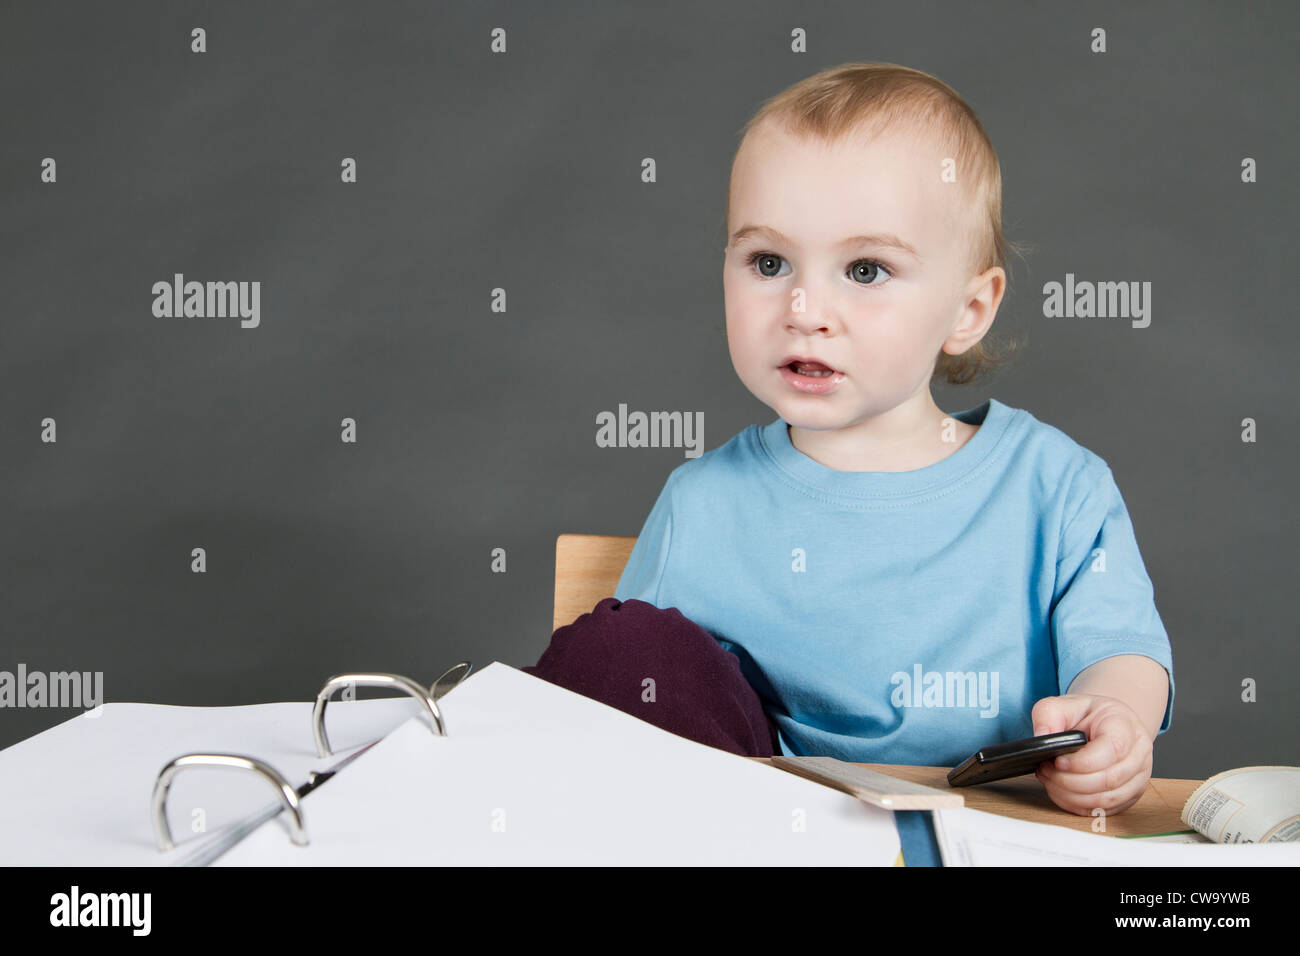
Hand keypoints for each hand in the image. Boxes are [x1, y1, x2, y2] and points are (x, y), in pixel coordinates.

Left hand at [1029, 694, 1153, 815]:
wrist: (1106, 725)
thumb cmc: (1087, 715)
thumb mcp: (1064, 703)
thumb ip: (1048, 714)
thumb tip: (1041, 737)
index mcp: (1125, 725)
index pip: (1112, 749)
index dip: (1081, 762)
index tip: (1057, 761)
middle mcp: (1138, 753)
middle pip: (1109, 779)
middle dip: (1070, 781)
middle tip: (1046, 771)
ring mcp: (1138, 777)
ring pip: (1107, 799)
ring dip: (1071, 795)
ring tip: (1050, 780)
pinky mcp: (1130, 795)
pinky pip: (1104, 810)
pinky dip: (1077, 805)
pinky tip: (1060, 792)